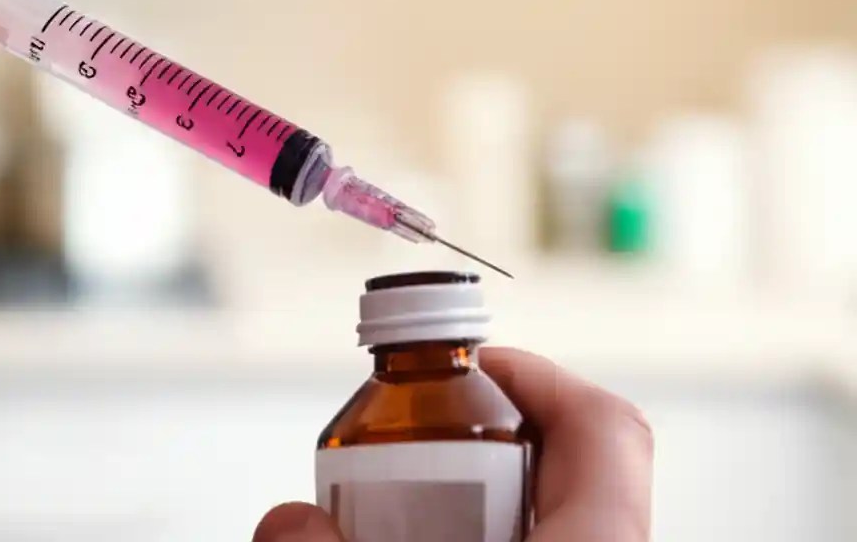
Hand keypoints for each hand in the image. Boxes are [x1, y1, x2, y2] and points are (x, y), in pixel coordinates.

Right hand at [253, 347, 653, 541]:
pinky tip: (422, 534)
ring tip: (405, 506)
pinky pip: (532, 539)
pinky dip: (476, 530)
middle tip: (415, 444)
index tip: (467, 363)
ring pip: (543, 510)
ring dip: (470, 498)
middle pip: (568, 461)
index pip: (601, 421)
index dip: (536, 372)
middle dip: (481, 438)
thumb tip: (284, 521)